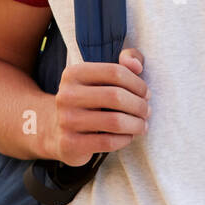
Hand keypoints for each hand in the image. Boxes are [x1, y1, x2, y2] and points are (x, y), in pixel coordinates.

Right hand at [47, 48, 147, 166]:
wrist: (57, 132)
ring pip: (114, 121)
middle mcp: (66, 95)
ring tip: (142, 125)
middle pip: (116, 96)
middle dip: (139, 105)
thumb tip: (136, 65)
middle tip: (147, 111)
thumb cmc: (90, 101)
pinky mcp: (69, 143)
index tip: (146, 93)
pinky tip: (129, 136)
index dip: (137, 83)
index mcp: (74, 73)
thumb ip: (127, 60)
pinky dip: (125, 139)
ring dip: (136, 124)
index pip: (115, 72)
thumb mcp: (103, 77)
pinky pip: (108, 142)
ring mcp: (66, 120)